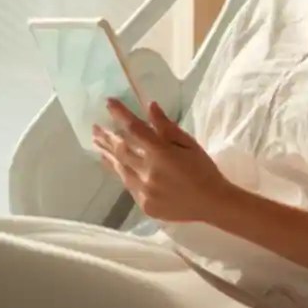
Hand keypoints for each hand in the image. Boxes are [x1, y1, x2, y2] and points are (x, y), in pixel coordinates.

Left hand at [92, 99, 236, 222]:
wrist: (212, 203)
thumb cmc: (203, 169)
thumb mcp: (189, 143)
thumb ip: (166, 127)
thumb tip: (150, 106)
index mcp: (161, 153)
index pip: (135, 129)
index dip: (120, 114)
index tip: (108, 103)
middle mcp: (149, 172)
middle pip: (121, 150)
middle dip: (107, 137)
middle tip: (95, 128)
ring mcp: (144, 191)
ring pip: (120, 169)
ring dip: (108, 156)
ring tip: (98, 145)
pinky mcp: (144, 205)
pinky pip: (128, 186)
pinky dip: (121, 173)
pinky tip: (114, 166)